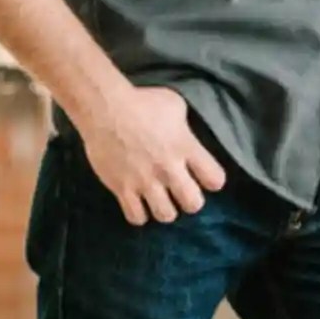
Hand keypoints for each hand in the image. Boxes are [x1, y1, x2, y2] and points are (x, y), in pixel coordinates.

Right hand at [77, 86, 225, 224]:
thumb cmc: (141, 102)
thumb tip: (185, 137)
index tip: (204, 177)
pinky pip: (136, 217)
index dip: (212, 180)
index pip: (215, 179)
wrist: (104, 108)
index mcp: (185, 147)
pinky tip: (138, 204)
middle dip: (191, 201)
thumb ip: (184, 127)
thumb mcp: (174, 105)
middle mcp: (168, 169)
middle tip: (181, 192)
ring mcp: (144, 181)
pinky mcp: (122, 188)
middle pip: (193, 204)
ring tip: (160, 200)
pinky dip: (139, 214)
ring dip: (166, 209)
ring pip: (166, 215)